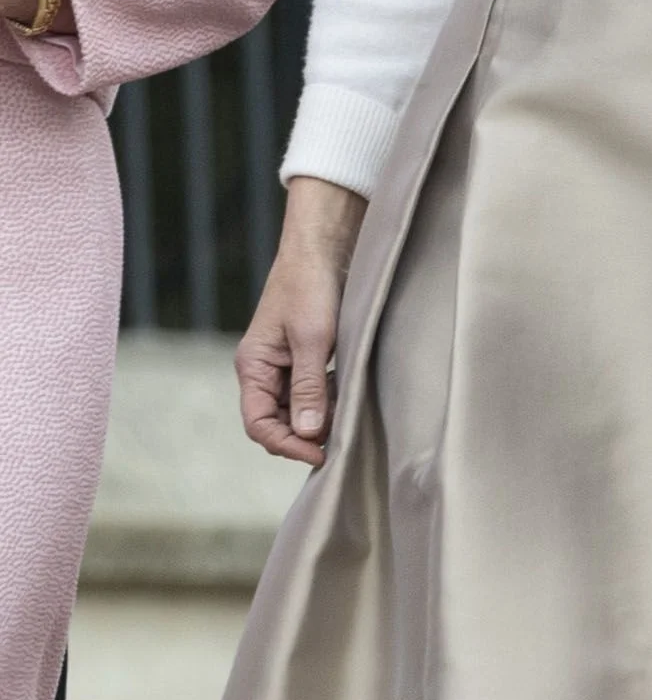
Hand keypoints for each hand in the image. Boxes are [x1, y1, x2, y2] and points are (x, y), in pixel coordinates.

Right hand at [236, 176, 367, 463]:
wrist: (325, 246)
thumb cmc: (311, 286)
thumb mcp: (312, 339)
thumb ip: (309, 388)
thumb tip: (309, 434)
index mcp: (253, 366)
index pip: (258, 425)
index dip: (287, 445)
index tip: (320, 453)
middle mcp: (264, 370)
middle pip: (278, 422)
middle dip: (306, 436)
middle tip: (341, 439)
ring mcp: (286, 366)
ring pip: (298, 411)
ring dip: (321, 420)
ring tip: (349, 417)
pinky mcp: (307, 358)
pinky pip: (315, 394)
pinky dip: (331, 401)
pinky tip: (351, 397)